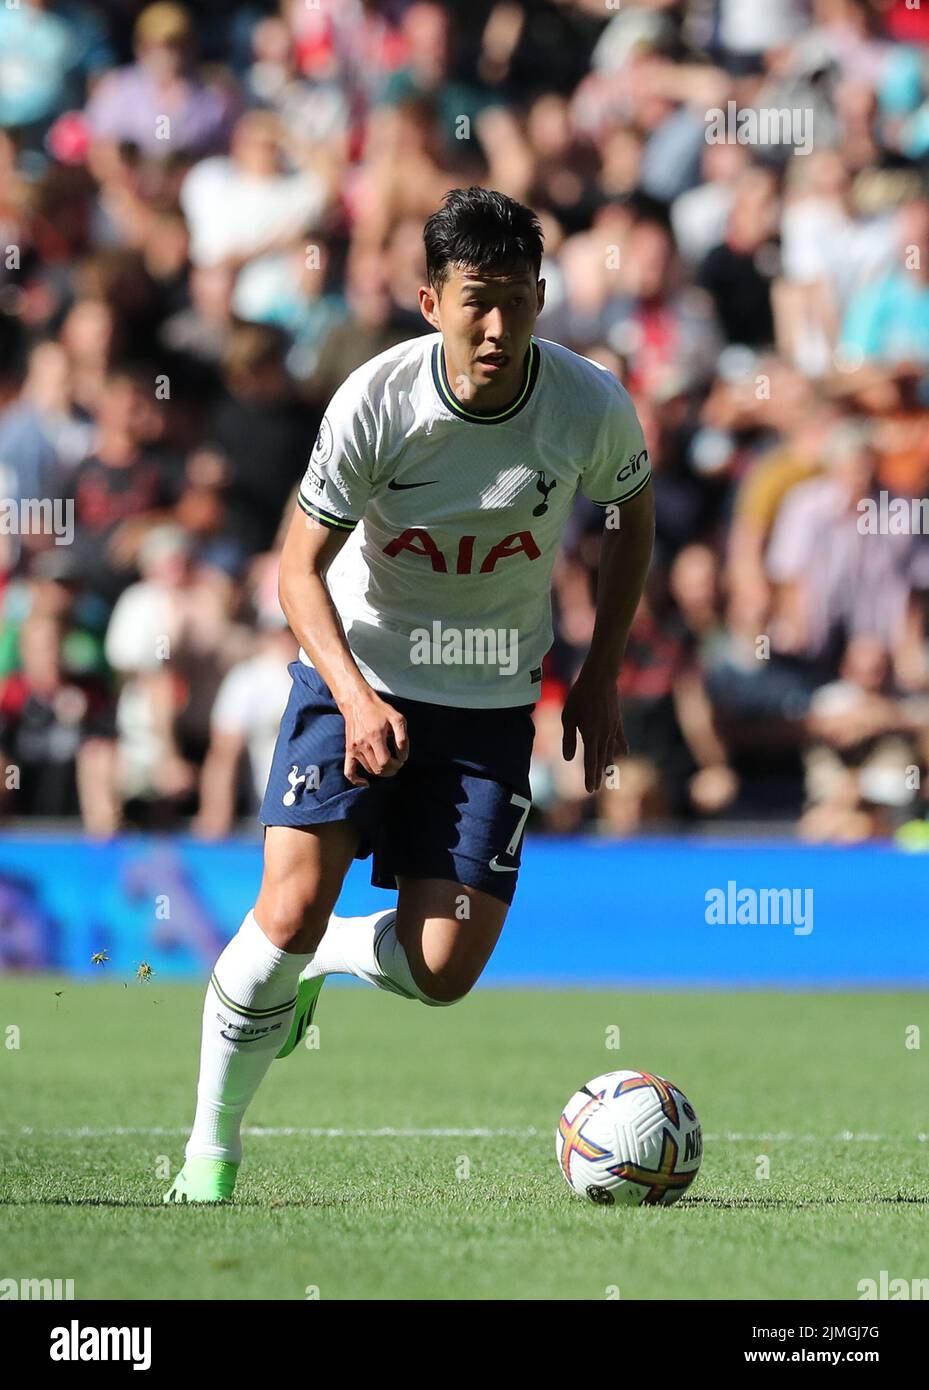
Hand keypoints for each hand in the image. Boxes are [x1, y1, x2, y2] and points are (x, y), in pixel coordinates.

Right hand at [340, 687, 408, 786]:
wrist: (357, 702)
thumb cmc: (378, 709)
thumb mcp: (397, 719)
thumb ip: (403, 738)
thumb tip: (403, 756)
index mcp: (375, 737)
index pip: (386, 762)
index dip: (396, 765)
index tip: (400, 761)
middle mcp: (362, 744)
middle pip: (378, 769)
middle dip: (391, 770)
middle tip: (397, 764)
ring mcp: (354, 748)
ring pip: (369, 770)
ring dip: (380, 771)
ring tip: (387, 764)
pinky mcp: (349, 750)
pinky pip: (349, 771)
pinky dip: (356, 780)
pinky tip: (365, 783)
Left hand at [561, 670, 626, 793]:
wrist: (600, 678)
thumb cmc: (579, 696)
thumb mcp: (568, 717)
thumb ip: (569, 739)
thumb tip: (569, 759)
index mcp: (591, 736)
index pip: (591, 762)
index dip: (590, 777)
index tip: (589, 790)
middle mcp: (604, 736)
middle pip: (602, 760)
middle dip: (598, 774)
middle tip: (596, 787)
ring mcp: (613, 729)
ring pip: (611, 751)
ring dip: (609, 764)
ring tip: (608, 776)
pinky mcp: (618, 721)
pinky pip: (620, 738)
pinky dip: (621, 747)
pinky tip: (624, 754)